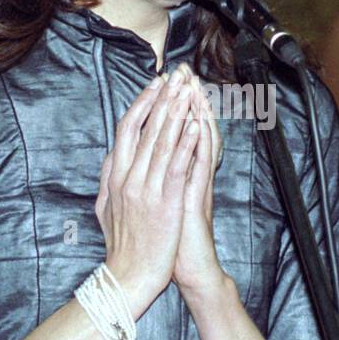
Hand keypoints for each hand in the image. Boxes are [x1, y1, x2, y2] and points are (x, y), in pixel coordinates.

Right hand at [94, 63, 200, 312]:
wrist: (129, 277)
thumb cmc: (122, 246)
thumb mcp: (104, 209)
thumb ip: (107, 180)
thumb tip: (109, 158)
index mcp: (116, 177)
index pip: (127, 130)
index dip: (142, 104)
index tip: (155, 85)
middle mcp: (129, 178)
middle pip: (146, 129)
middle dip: (163, 99)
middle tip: (175, 75)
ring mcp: (147, 189)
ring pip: (162, 142)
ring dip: (176, 113)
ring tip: (187, 90)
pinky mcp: (166, 203)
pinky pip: (177, 167)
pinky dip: (186, 144)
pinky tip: (195, 125)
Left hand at [172, 71, 226, 299]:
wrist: (188, 269)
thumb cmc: (171, 239)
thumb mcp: (158, 201)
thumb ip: (153, 177)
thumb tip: (137, 158)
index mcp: (176, 171)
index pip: (175, 129)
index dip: (170, 105)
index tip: (164, 80)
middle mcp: (189, 173)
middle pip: (189, 126)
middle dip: (184, 98)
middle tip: (183, 71)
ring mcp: (195, 183)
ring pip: (199, 139)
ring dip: (196, 111)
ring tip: (193, 85)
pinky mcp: (198, 196)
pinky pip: (201, 164)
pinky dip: (199, 142)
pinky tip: (197, 123)